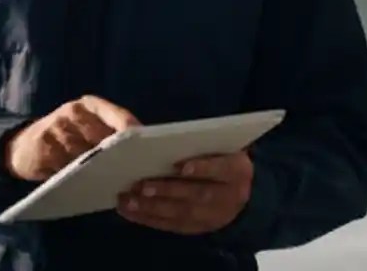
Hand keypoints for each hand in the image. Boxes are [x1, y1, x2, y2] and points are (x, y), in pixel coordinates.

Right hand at [4, 95, 138, 181]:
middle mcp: (74, 112)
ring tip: (114, 182)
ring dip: (100, 170)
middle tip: (134, 173)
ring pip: (86, 155)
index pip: (120, 117)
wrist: (21, 145)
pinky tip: (88, 185)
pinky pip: (66, 166)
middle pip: (104, 137)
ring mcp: (57, 128)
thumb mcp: (86, 127)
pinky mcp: (43, 146)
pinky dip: (78, 177)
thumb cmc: (65, 137)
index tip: (148, 152)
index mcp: (91, 105)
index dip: (134, 135)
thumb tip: (142, 151)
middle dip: (119, 156)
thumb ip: (109, 133)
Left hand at [116, 151, 253, 234]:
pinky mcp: (197, 228)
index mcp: (238, 170)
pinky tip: (129, 212)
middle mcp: (231, 197)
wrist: (235, 188)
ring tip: (128, 200)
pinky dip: (148, 219)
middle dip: (168, 191)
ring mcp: (214, 217)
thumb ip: (199, 142)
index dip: (202, 168)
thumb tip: (161, 137)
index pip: (222, 169)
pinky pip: (171, 225)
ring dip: (152, 208)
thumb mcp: (218, 145)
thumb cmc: (219, 156)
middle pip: (198, 195)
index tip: (180, 166)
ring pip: (182, 213)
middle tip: (141, 185)